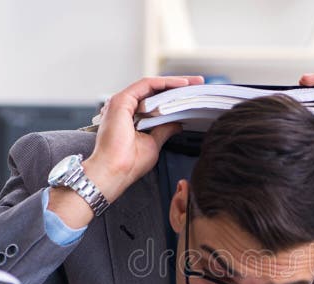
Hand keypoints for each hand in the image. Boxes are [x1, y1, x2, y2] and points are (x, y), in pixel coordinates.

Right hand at [85, 75, 203, 202]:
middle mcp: (125, 108)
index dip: (173, 97)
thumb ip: (164, 130)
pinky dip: (165, 83)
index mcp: (130, 118)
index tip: (193, 96)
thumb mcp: (154, 143)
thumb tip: (177, 123)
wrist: (114, 171)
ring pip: (152, 85)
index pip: (154, 101)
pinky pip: (147, 84)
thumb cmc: (129, 163)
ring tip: (194, 82)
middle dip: (178, 86)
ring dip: (174, 82)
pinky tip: (182, 84)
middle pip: (154, 91)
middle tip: (199, 84)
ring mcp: (122, 102)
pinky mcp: (122, 100)